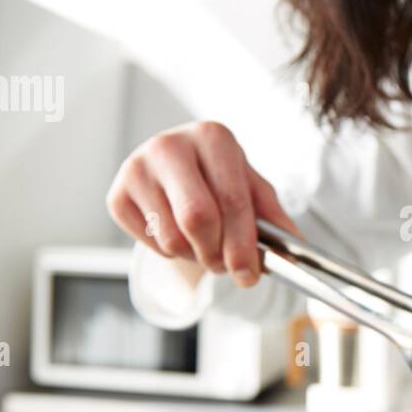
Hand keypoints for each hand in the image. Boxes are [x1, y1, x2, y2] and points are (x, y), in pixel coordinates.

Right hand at [106, 121, 300, 285]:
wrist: (176, 166)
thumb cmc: (219, 177)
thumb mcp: (251, 188)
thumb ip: (273, 218)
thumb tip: (294, 251)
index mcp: (212, 136)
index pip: (231, 199)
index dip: (243, 243)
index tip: (250, 274)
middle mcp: (169, 145)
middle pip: (197, 218)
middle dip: (217, 254)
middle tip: (227, 267)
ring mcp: (137, 168)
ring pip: (172, 238)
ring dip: (195, 256)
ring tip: (204, 245)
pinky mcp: (116, 195)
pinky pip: (151, 244)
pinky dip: (171, 253)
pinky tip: (179, 234)